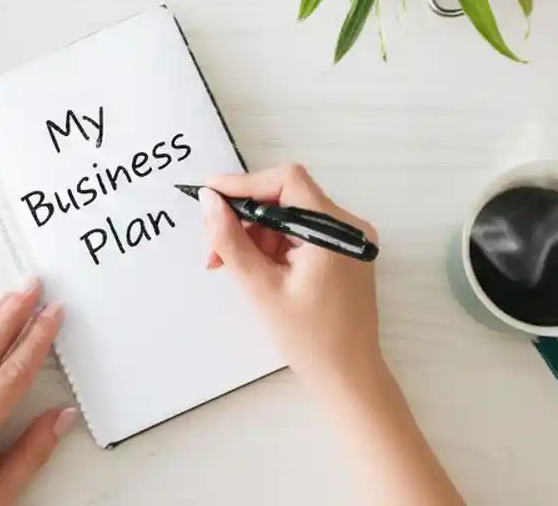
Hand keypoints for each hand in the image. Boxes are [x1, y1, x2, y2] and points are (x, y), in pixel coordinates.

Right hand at [201, 165, 382, 390]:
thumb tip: (208, 202)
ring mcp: (347, 240)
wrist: (348, 376)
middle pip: (286, 198)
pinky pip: (300, 235)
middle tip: (213, 245)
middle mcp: (347, 227)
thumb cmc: (310, 339)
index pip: (286, 181)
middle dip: (244, 217)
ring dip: (254, 234)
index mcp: (334, 231)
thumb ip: (231, 240)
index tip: (209, 194)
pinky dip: (272, 246)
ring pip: (289, 217)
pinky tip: (251, 267)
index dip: (244, 183)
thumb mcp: (261, 288)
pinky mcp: (342, 254)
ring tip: (226, 263)